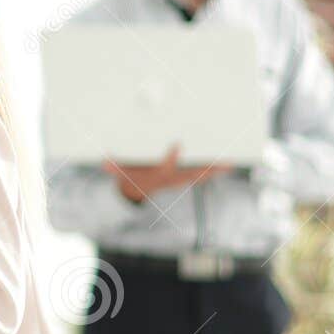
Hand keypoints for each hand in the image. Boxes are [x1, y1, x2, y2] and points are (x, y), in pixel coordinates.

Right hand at [105, 145, 231, 203]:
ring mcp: (179, 181)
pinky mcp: (184, 179)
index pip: (164, 169)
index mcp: (155, 176)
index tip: (177, 145)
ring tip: (229, 163)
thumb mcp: (118, 170)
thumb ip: (112, 167)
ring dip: (214, 171)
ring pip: (199, 176)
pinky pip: (202, 176)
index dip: (171, 158)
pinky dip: (214, 172)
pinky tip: (226, 166)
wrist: (134, 189)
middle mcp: (170, 180)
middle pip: (190, 175)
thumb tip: (105, 162)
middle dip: (205, 168)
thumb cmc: (128, 174)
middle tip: (219, 161)